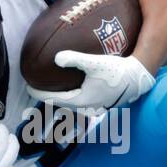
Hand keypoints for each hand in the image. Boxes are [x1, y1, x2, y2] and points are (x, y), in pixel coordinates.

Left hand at [26, 51, 154, 111]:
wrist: (138, 78)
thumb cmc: (117, 70)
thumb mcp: (94, 62)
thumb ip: (74, 59)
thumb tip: (56, 58)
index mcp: (81, 100)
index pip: (53, 99)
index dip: (39, 94)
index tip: (28, 87)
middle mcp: (87, 108)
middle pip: (61, 105)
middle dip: (48, 97)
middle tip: (37, 88)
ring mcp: (96, 108)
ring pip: (72, 106)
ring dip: (61, 99)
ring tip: (53, 90)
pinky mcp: (103, 104)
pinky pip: (82, 104)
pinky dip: (72, 98)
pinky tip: (74, 89)